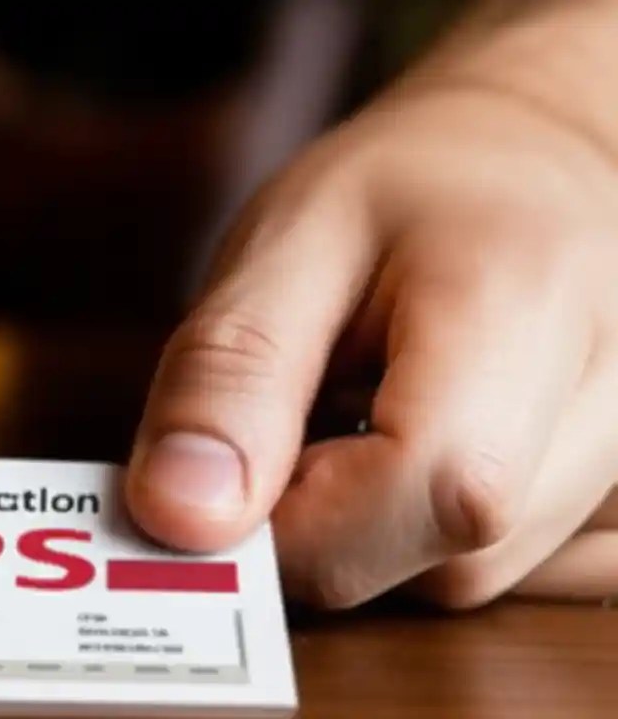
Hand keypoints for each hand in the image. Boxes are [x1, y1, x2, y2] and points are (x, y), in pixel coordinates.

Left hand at [124, 73, 617, 606]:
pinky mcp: (614, 514)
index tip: (221, 479)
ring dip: (372, 524)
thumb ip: (231, 374)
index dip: (294, 521)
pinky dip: (423, 535)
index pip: (432, 491)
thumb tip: (181, 516)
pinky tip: (423, 447)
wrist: (531, 171)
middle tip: (304, 406)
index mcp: (533, 306)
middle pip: (438, 563)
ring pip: (458, 584)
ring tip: (374, 405)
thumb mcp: (290, 240)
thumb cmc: (408, 189)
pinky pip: (495, 578)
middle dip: (322, 516)